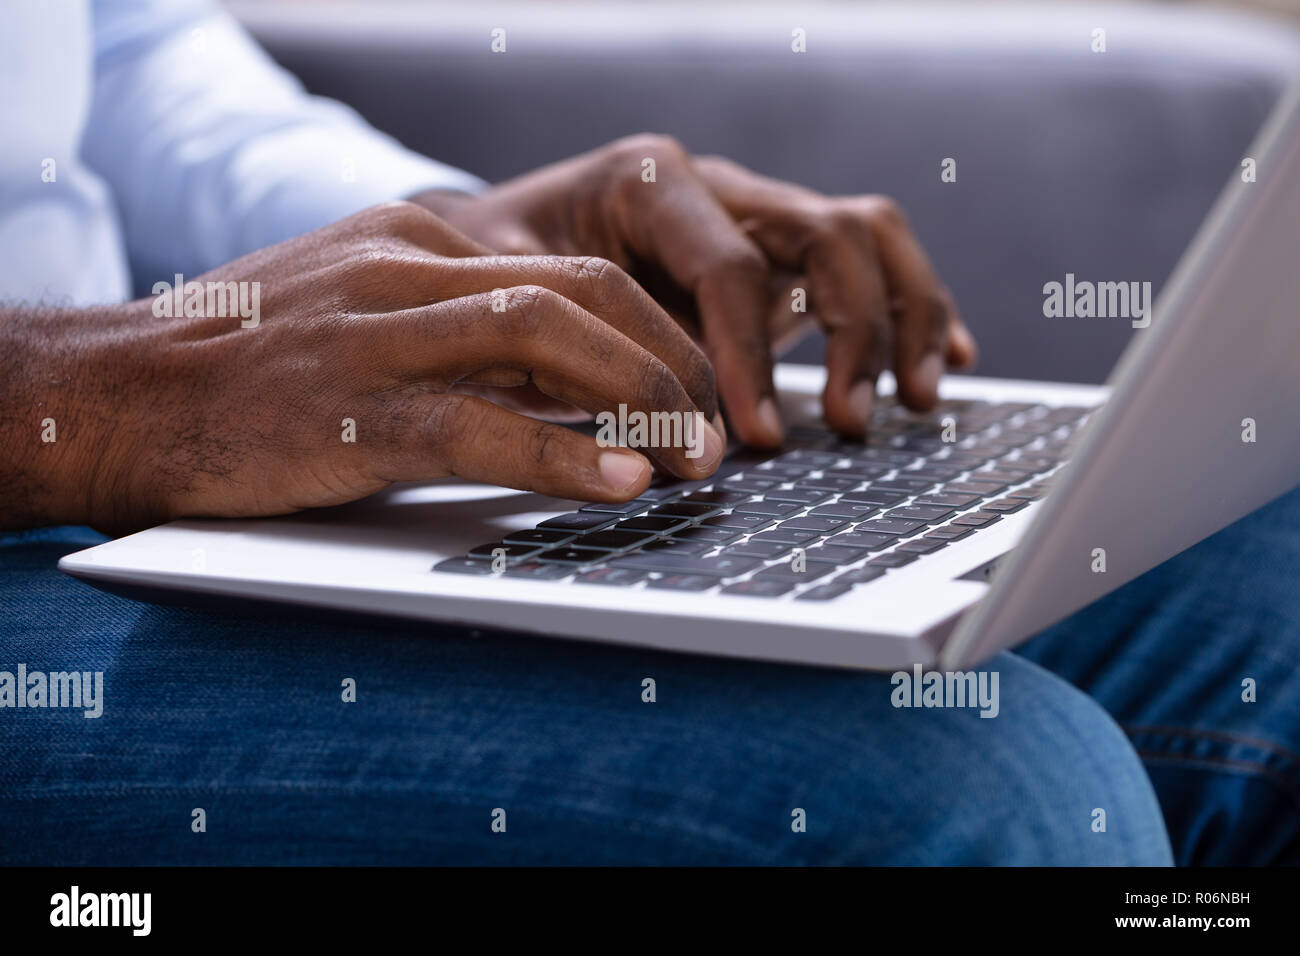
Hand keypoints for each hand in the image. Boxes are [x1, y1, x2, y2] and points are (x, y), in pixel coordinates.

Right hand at [2, 202, 722, 532]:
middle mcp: (408, 268)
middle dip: (671, 363)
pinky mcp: (351, 411)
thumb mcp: (363, 320)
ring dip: (640, 399)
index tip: (698, 393)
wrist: (117, 395)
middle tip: (717, 433)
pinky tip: (621, 482)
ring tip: (693, 461)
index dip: (657, 335)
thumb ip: (459, 339)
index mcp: (417, 241)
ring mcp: (377, 333)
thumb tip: (572, 391)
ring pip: (545, 337)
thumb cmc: (250, 371)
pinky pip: (481, 425)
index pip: (574, 272)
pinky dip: (564, 453)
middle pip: (583, 293)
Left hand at [413, 136, 976, 448]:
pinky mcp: (783, 255)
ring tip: (914, 398)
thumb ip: (574, 350)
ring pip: (869, 233)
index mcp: (647, 181)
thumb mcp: (507, 298)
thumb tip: (648, 435)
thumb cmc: (494, 274)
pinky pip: (873, 259)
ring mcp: (758, 213)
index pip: (728, 264)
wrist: (491, 246)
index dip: (748, 355)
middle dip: (852, 332)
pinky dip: (915, 307)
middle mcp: (717, 187)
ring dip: (903, 316)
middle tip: (848, 423)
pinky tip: (943, 360)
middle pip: (827, 231)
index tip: (754, 437)